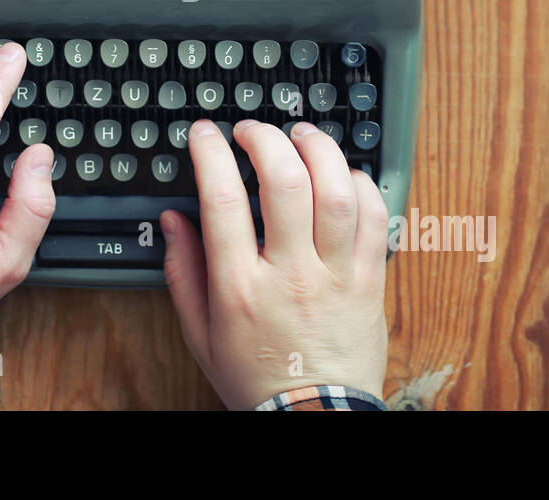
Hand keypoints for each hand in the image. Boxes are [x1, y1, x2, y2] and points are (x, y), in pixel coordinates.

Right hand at [162, 119, 388, 408]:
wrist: (316, 417)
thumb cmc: (257, 379)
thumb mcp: (201, 333)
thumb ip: (183, 273)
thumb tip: (174, 220)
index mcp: (242, 288)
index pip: (223, 201)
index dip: (211, 154)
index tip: (205, 134)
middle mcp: (292, 274)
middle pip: (284, 182)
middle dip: (265, 139)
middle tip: (252, 131)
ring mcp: (337, 275)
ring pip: (336, 190)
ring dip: (318, 149)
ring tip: (301, 136)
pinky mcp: (371, 279)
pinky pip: (375, 216)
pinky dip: (359, 183)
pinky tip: (340, 175)